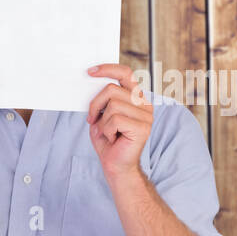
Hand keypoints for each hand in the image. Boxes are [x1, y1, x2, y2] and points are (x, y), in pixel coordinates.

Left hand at [86, 63, 151, 177]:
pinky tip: (113, 139)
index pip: (125, 74)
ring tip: (108, 133)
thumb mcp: (101, 116)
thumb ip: (102, 101)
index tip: (90, 71)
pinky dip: (107, 130)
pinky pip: (114, 120)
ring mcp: (145, 115)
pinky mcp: (142, 127)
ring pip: (112, 105)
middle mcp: (144, 104)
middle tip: (92, 119)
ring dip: (102, 122)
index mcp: (136, 98)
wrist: (116, 166)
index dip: (108, 69)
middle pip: (112, 89)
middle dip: (95, 104)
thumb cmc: (108, 141)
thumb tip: (92, 83)